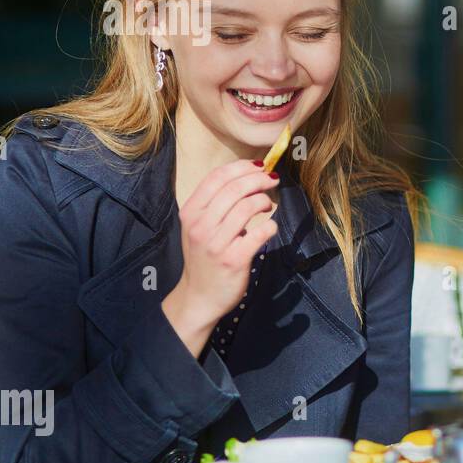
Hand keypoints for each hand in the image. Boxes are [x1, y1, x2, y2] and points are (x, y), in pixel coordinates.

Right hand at [169, 159, 281, 330]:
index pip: (217, 178)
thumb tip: (247, 177)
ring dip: (264, 201)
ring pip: (247, 207)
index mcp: (190, 212)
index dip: (241, 167)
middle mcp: (200, 226)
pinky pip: (259, 233)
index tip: (259, 166)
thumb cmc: (204, 257)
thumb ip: (216, 204)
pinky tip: (269, 227)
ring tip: (267, 206)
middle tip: (272, 180)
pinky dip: (270, 226)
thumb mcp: (198, 227)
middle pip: (235, 189)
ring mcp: (216, 243)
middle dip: (259, 179)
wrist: (199, 296)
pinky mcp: (233, 259)